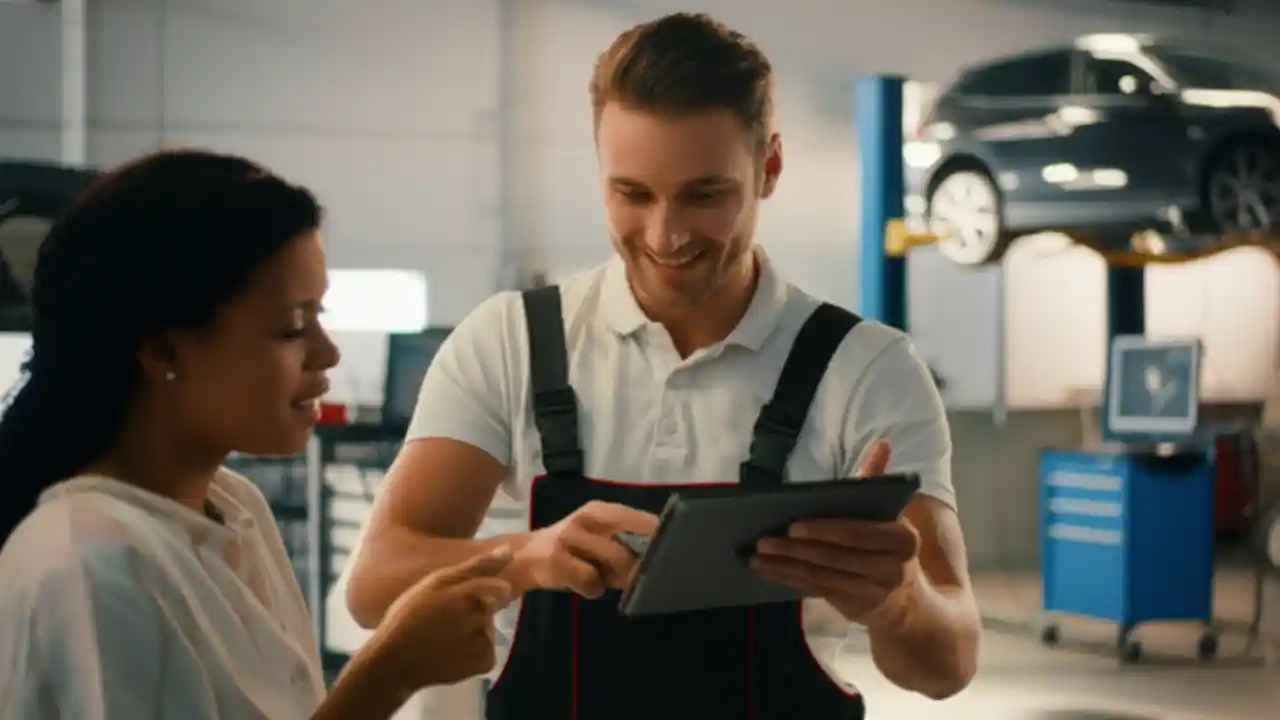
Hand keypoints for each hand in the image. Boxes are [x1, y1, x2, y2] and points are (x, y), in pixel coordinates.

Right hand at [372, 547, 514, 690]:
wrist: (394, 663)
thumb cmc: (409, 617)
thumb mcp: (435, 583)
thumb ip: (475, 566)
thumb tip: (508, 550)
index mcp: (463, 591)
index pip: (498, 586)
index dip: (490, 590)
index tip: (469, 598)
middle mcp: (478, 614)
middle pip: (491, 605)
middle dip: (476, 609)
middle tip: (446, 620)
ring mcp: (483, 640)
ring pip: (488, 627)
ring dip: (473, 630)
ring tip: (444, 637)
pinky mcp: (484, 661)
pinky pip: (487, 649)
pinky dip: (475, 652)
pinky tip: (452, 653)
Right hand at [515, 500, 658, 597]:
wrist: (524, 557)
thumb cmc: (572, 551)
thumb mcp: (598, 541)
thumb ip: (625, 547)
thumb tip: (657, 562)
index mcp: (599, 511)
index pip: (636, 519)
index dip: (656, 535)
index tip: (675, 546)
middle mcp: (585, 519)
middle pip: (626, 548)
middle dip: (635, 567)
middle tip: (634, 576)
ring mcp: (569, 538)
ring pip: (611, 564)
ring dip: (612, 578)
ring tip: (599, 577)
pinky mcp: (556, 560)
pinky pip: (590, 582)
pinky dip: (592, 589)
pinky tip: (583, 585)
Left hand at [749, 440, 920, 626]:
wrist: (908, 604)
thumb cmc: (889, 545)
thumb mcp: (889, 514)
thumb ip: (877, 480)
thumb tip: (881, 444)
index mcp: (902, 540)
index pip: (858, 534)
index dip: (824, 530)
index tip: (794, 525)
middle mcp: (890, 569)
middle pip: (834, 557)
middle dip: (795, 549)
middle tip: (763, 539)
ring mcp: (871, 591)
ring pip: (820, 575)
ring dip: (784, 565)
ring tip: (757, 554)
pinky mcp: (851, 606)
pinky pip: (814, 589)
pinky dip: (787, 579)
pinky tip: (765, 569)